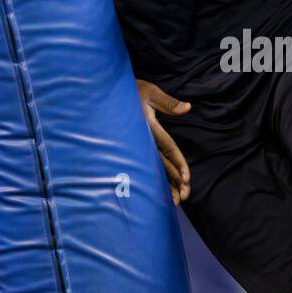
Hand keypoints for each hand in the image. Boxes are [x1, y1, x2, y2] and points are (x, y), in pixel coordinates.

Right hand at [136, 80, 190, 204]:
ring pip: (154, 169)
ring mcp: (137, 147)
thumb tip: (187, 108)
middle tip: (184, 198)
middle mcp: (142, 141)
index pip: (168, 149)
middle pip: (161, 165)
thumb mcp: (149, 92)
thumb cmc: (128, 91)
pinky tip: (160, 191)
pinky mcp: (134, 148)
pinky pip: (146, 164)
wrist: (104, 94)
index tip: (187, 179)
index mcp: (148, 129)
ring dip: (165, 185)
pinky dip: (155, 177)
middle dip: (173, 181)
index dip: (178, 164)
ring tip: (175, 201)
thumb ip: (168, 103)